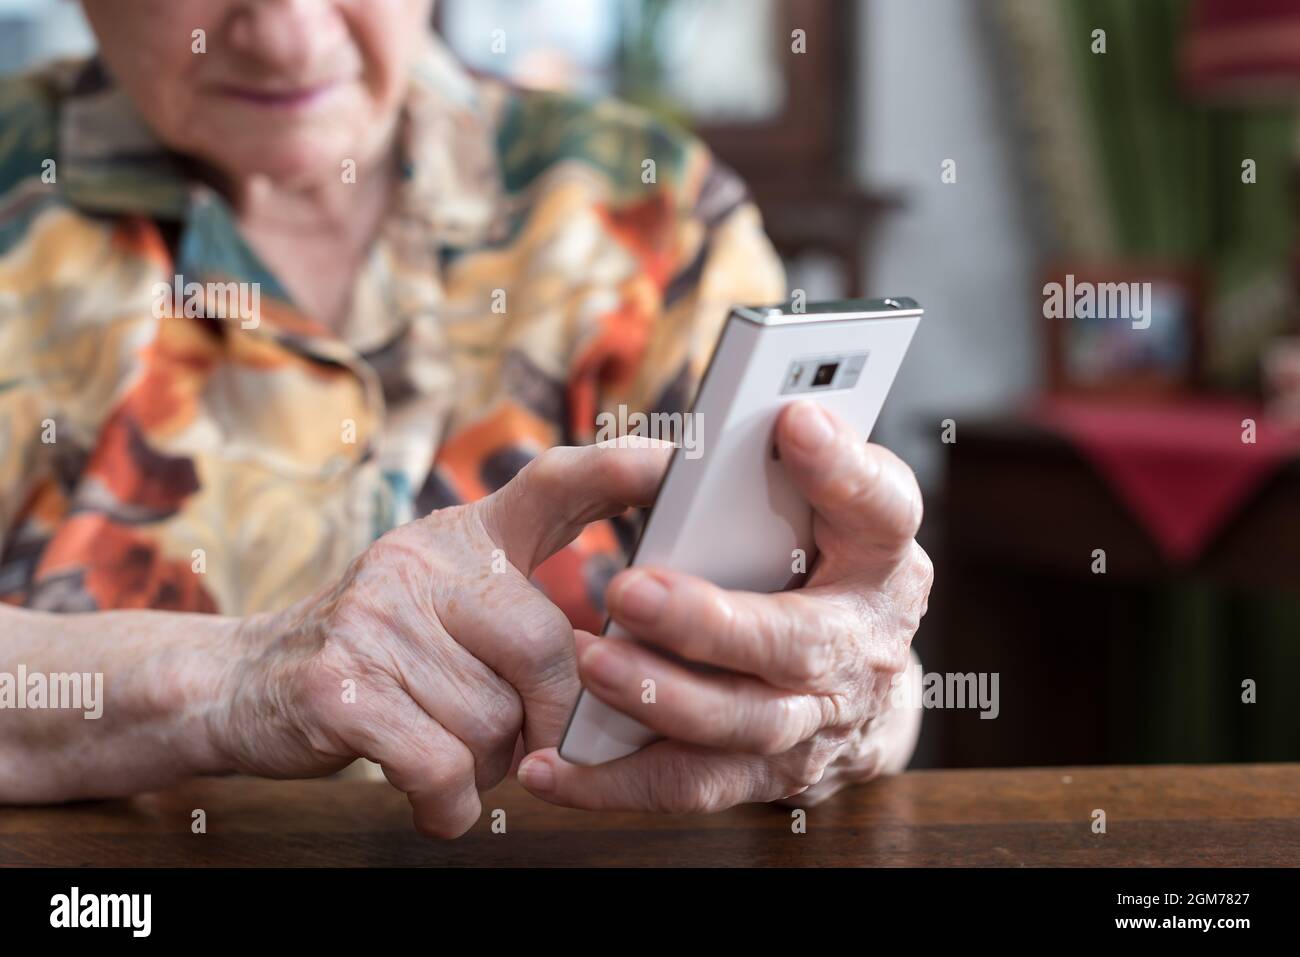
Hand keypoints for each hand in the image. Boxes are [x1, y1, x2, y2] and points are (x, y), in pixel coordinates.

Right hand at [212, 443, 671, 836]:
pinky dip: (450, 802)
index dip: (619, 470)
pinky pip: (442, 765)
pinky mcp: (339, 686)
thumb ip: (527, 613)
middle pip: (545, 650)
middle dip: (547, 718)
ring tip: (444, 744)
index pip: (552, 486)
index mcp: (466, 537)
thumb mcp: (448, 600)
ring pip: (496, 721)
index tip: (679, 458)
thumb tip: (625, 666)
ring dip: (487, 762)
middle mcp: (423, 560)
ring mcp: (375, 618)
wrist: (242, 683)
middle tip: (519, 737)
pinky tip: (429, 792)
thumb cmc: (379, 652)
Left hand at [517, 400, 931, 811]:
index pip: (881, 509)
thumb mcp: (837, 509)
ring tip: (590, 665)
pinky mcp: (769, 774)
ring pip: (741, 725)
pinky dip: (617, 781)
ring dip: (660, 699)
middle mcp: (860, 648)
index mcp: (880, 560)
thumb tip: (781, 420)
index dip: (843, 469)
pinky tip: (549, 767)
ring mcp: (817, 722)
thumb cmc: (831, 569)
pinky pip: (692, 785)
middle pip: (795, 643)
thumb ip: (806, 467)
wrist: (862, 683)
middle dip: (710, 622)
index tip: (793, 421)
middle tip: (629, 590)